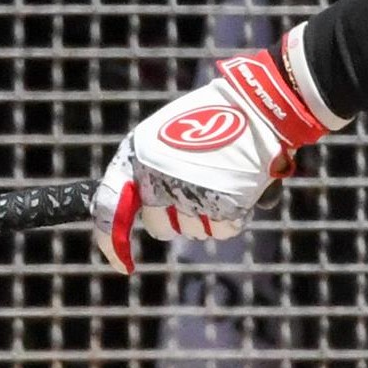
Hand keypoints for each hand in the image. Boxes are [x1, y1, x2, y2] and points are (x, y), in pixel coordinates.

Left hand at [89, 47, 336, 274]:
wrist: (259, 103)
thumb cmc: (213, 115)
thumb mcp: (164, 133)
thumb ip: (146, 170)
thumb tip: (133, 210)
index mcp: (136, 154)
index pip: (108, 207)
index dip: (110, 240)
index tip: (123, 264)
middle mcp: (156, 176)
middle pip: (158, 227)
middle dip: (175, 217)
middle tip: (198, 189)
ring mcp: (189, 192)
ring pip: (192, 231)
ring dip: (206, 215)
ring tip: (222, 178)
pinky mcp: (222, 204)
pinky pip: (222, 229)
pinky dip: (232, 216)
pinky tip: (240, 188)